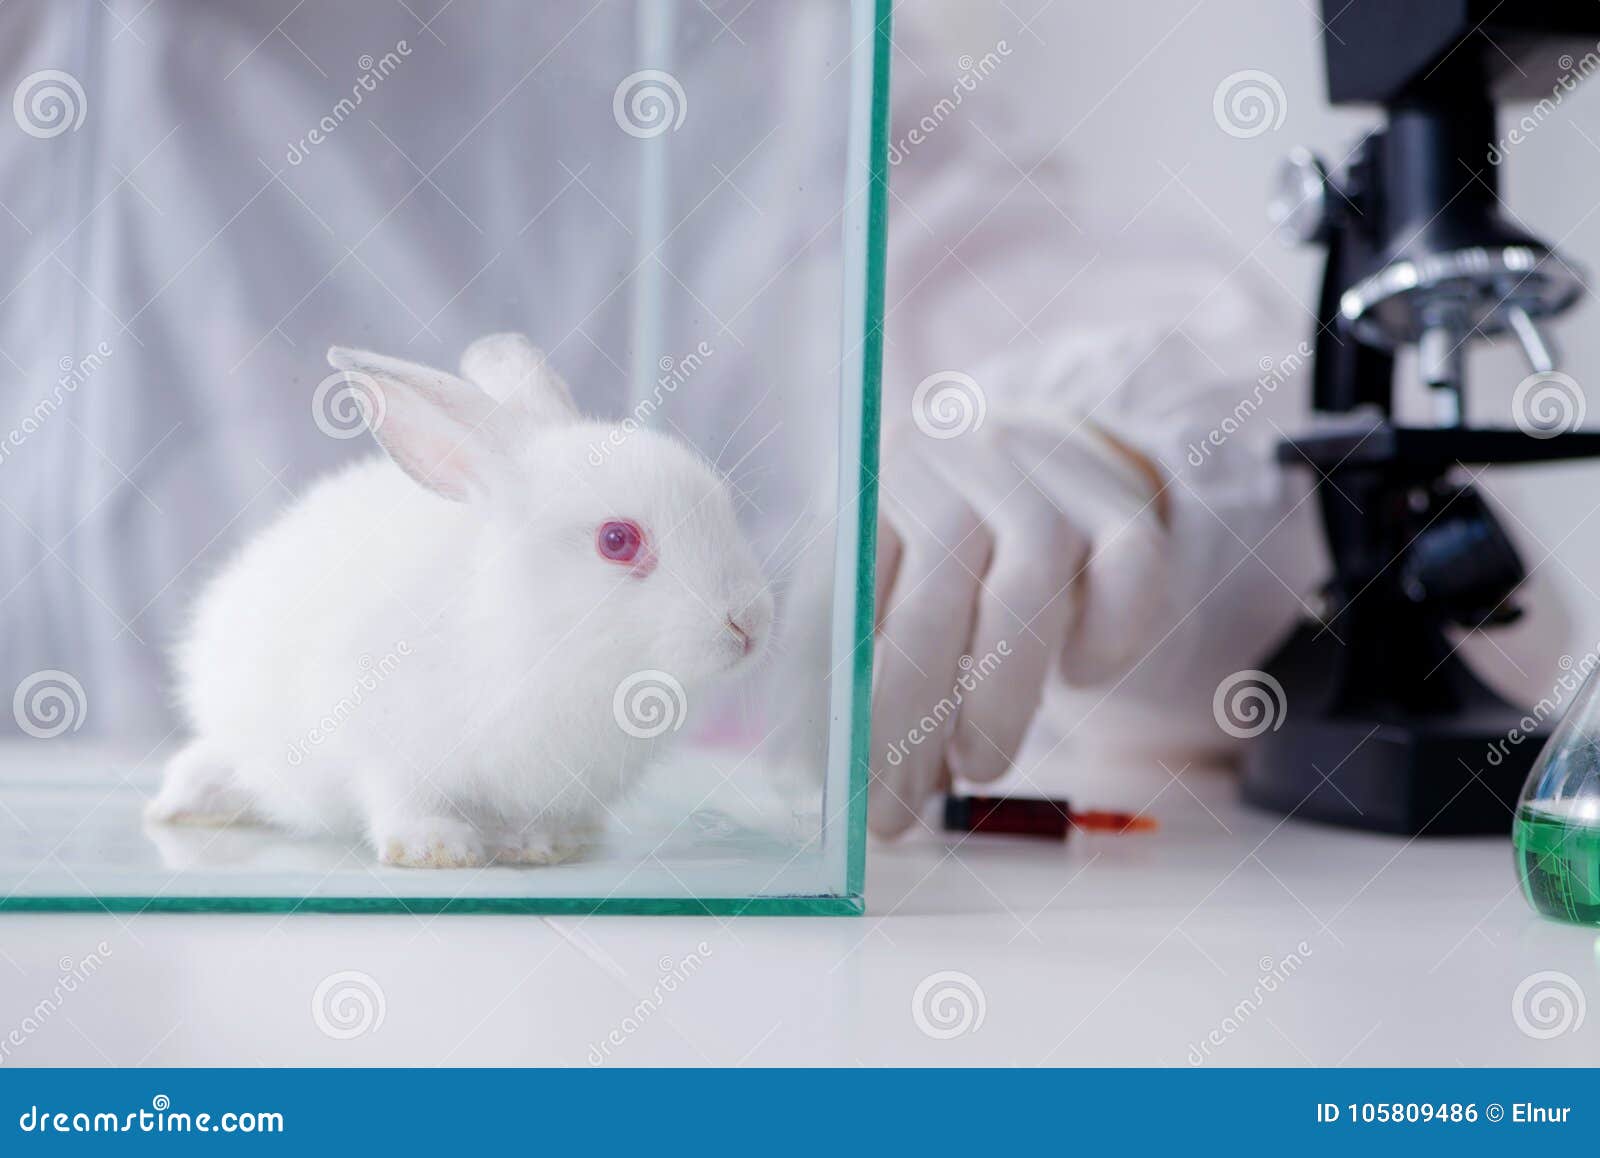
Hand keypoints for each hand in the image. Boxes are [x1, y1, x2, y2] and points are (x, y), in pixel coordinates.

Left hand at [868, 411, 1169, 835]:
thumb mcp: (880, 570)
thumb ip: (846, 649)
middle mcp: (954, 463)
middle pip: (928, 611)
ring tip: (977, 767)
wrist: (1053, 453)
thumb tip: (813, 774)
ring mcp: (1044, 473)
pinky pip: (1127, 575)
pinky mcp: (1122, 497)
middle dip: (906, 732)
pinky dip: (1104, 641)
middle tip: (898, 816)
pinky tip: (1078, 676)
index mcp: (875, 481)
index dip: (844, 711)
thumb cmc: (945, 545)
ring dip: (997, 705)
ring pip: (1025, 598)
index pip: (848, 606)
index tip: (843, 794)